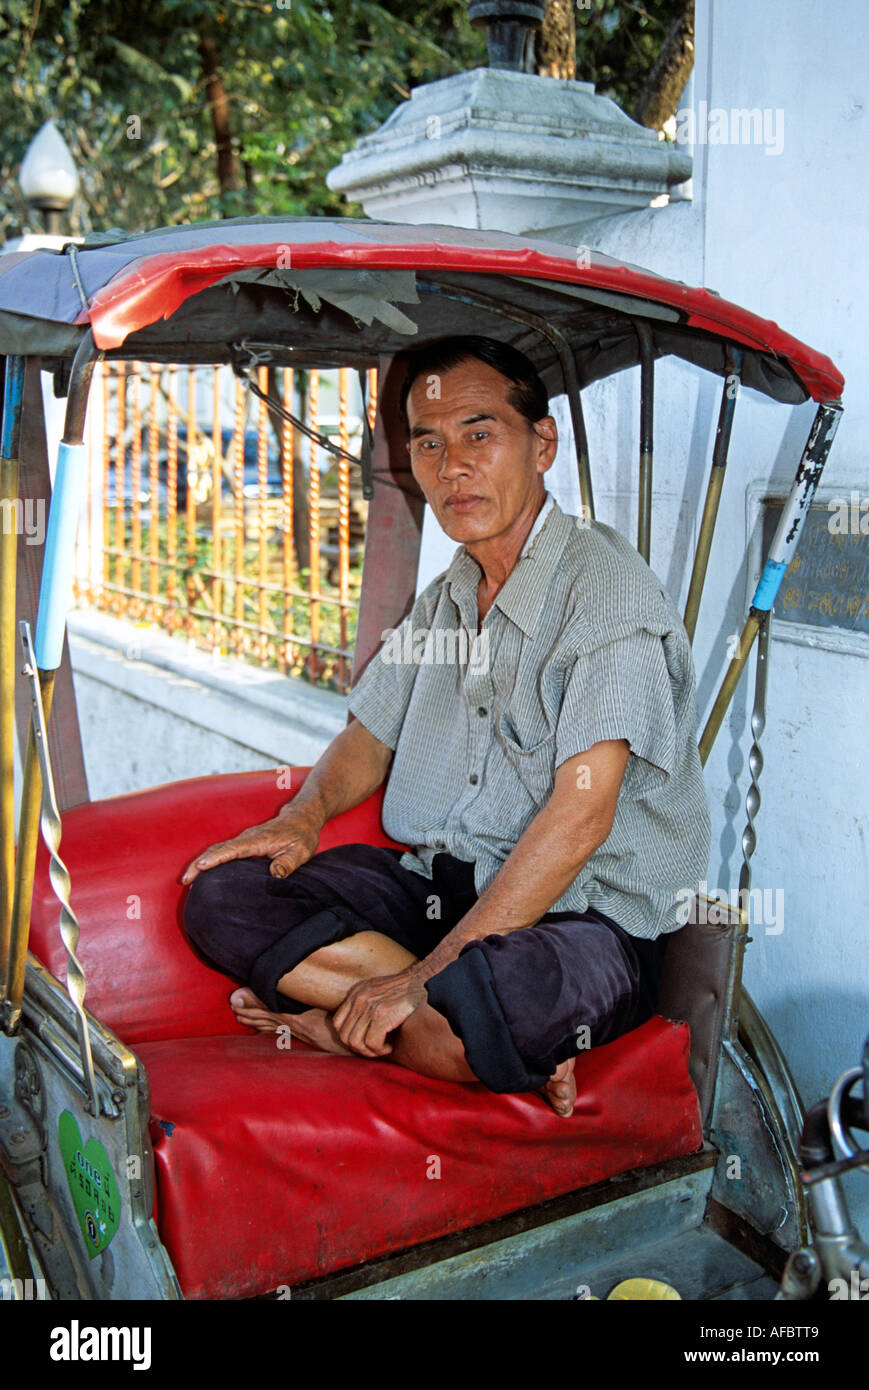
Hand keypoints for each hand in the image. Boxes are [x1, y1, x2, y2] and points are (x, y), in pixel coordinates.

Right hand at [181, 806, 321, 883]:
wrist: (301, 818)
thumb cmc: (302, 836)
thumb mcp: (302, 851)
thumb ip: (289, 863)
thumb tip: (275, 874)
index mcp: (259, 840)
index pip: (233, 849)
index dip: (216, 858)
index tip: (201, 866)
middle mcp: (247, 838)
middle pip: (218, 849)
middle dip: (199, 863)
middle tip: (185, 880)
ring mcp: (244, 839)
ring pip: (217, 849)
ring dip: (201, 862)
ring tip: (187, 880)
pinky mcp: (243, 843)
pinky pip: (222, 850)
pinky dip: (209, 859)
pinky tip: (202, 872)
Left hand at [332, 969, 426, 1057]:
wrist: (425, 982)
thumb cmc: (405, 994)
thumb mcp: (379, 993)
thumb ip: (364, 1006)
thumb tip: (351, 1034)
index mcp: (356, 992)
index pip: (337, 1023)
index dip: (350, 1039)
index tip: (366, 1042)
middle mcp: (359, 997)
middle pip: (344, 1036)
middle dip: (360, 1049)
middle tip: (376, 1049)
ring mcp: (369, 1005)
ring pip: (356, 1042)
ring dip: (370, 1051)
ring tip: (383, 1048)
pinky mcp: (382, 1014)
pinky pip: (371, 1043)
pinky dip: (380, 1050)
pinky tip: (391, 1046)